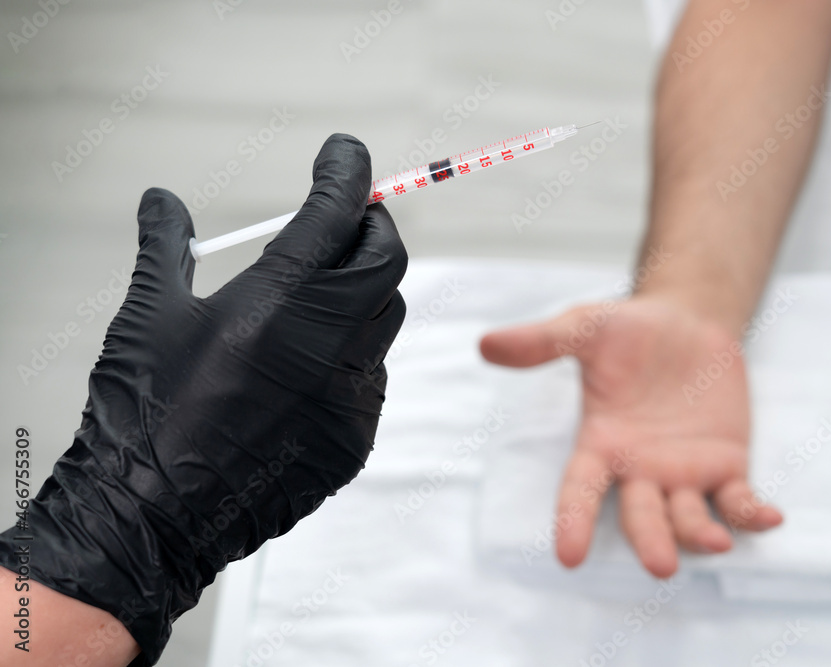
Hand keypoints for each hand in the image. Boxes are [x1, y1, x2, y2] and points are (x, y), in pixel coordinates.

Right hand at [0, 134, 406, 664]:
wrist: (149, 517)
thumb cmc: (142, 415)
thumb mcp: (149, 315)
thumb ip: (167, 248)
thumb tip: (163, 203)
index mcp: (275, 303)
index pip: (337, 212)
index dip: (347, 172)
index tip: (344, 154)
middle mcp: (325, 345)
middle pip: (386, 259)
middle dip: (370, 229)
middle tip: (343, 222)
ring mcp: (347, 395)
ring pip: (385, 319)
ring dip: (362, 292)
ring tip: (316, 295)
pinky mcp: (354, 436)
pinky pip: (371, 377)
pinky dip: (351, 355)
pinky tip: (305, 366)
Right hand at [481, 294, 781, 577]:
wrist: (687, 321)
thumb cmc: (627, 330)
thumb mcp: (584, 328)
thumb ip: (542, 342)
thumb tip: (486, 344)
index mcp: (601, 443)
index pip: (581, 491)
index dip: (574, 522)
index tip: (569, 555)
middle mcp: (640, 468)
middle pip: (642, 516)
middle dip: (650, 541)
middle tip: (660, 564)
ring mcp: (684, 471)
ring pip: (689, 516)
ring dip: (701, 534)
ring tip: (715, 542)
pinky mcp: (726, 464)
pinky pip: (738, 499)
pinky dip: (751, 513)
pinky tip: (769, 516)